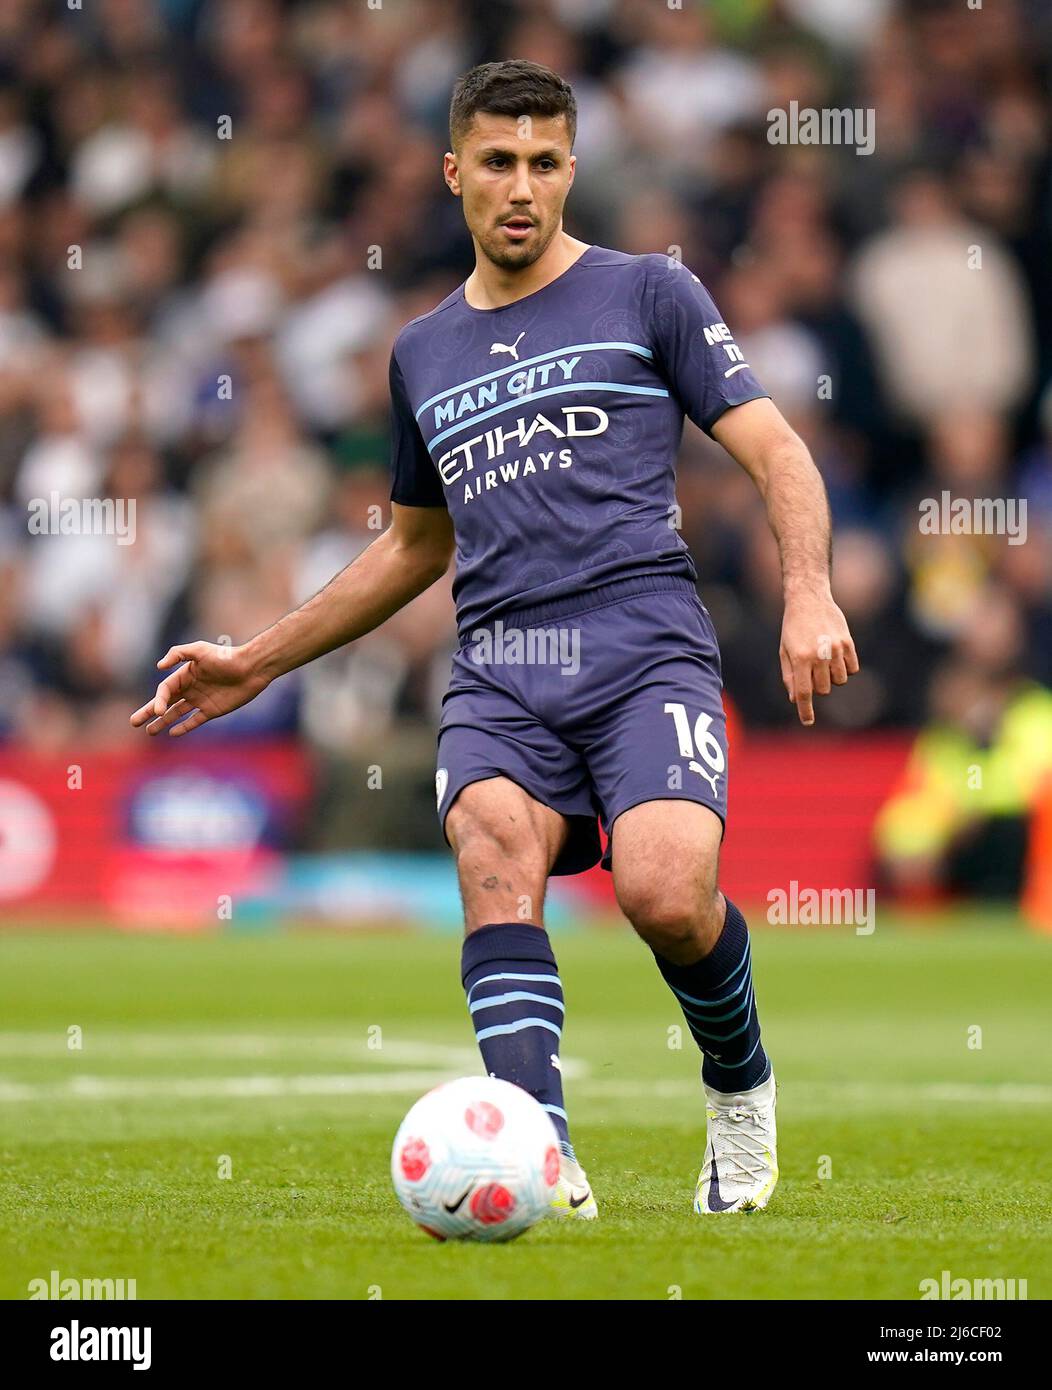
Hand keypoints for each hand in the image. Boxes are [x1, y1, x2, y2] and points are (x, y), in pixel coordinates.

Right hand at [130, 642, 269, 737]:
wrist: (251, 668)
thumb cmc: (225, 657)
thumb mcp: (200, 650)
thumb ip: (178, 654)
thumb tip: (159, 666)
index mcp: (185, 675)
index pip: (165, 690)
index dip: (159, 701)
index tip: (157, 710)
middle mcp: (190, 688)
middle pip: (165, 703)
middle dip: (149, 712)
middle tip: (134, 723)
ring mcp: (201, 700)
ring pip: (177, 713)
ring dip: (162, 722)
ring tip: (149, 731)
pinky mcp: (212, 710)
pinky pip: (195, 721)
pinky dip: (184, 727)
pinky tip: (172, 733)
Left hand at [779, 592, 858, 726]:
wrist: (809, 599)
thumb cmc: (792, 628)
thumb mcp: (784, 651)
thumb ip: (790, 676)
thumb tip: (795, 699)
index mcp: (800, 658)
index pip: (804, 692)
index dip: (805, 710)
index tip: (807, 722)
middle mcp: (819, 655)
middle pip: (824, 689)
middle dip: (817, 686)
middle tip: (811, 670)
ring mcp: (836, 648)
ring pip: (840, 681)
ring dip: (832, 677)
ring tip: (823, 661)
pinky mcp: (848, 642)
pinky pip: (853, 669)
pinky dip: (846, 668)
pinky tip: (836, 656)